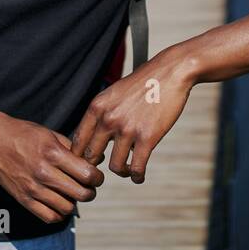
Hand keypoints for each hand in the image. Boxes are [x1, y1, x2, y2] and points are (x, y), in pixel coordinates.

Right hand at [0, 112, 104, 224]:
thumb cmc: (24, 134)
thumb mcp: (51, 135)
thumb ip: (73, 149)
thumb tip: (95, 162)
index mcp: (53, 153)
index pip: (87, 174)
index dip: (97, 178)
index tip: (96, 176)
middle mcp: (44, 172)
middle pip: (81, 194)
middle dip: (90, 192)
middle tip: (89, 187)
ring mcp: (32, 188)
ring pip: (67, 207)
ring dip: (74, 202)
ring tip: (72, 194)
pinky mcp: (23, 199)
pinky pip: (49, 216)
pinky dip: (59, 214)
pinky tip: (59, 203)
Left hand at [70, 52, 194, 183]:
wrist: (170, 73)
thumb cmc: (144, 83)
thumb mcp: (114, 92)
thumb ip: (103, 112)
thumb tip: (95, 135)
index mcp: (97, 107)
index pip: (78, 141)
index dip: (80, 157)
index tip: (89, 161)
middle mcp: (108, 119)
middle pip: (91, 157)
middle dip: (96, 168)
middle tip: (106, 169)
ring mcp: (127, 129)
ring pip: (115, 167)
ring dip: (121, 172)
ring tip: (127, 170)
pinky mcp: (147, 138)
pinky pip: (137, 167)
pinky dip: (137, 176)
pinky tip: (139, 176)